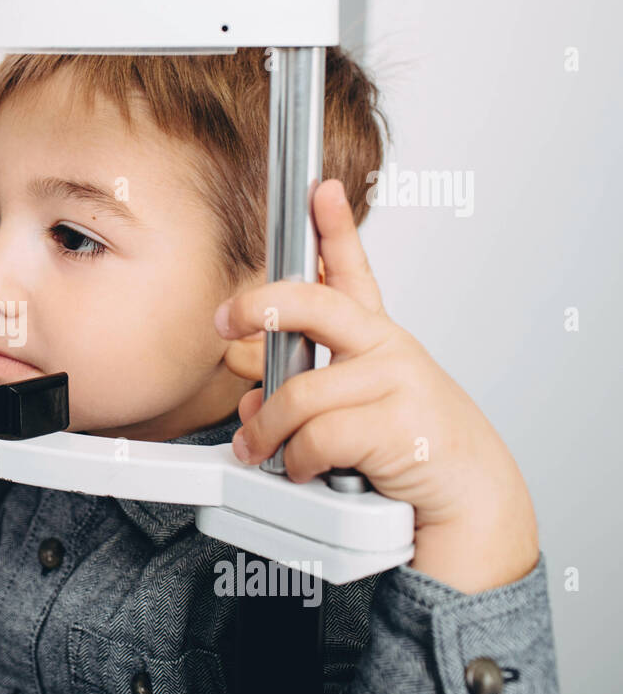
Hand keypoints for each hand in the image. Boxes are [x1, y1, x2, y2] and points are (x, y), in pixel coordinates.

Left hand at [213, 179, 538, 593]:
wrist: (468, 502)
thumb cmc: (407, 452)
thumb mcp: (351, 414)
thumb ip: (302, 398)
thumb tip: (252, 404)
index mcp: (375, 340)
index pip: (353, 272)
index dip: (335, 227)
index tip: (319, 190)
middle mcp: (387, 349)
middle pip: (313, 305)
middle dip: (259, 307)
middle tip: (225, 320)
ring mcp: (395, 382)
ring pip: (296, 395)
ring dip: (266, 433)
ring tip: (260, 451)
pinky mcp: (398, 423)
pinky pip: (315, 438)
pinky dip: (297, 462)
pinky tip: (305, 471)